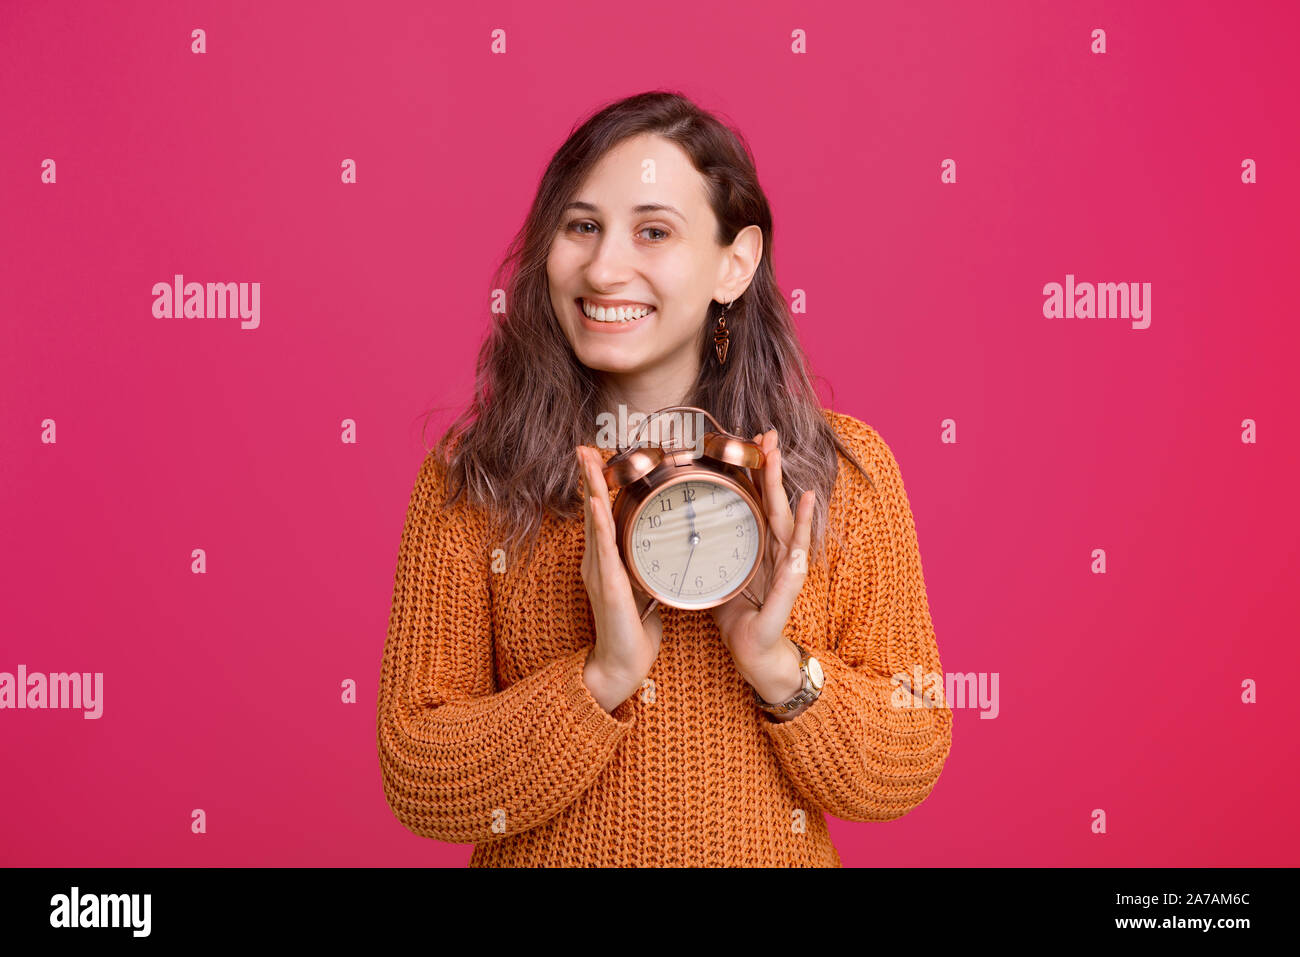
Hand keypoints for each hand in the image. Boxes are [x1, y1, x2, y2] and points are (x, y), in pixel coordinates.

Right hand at [577, 446, 663, 711]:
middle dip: (588, 478)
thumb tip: (661, 543)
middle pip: (591, 510)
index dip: (597, 485)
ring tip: (588, 462)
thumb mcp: (642, 585)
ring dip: (590, 490)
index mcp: (605, 559)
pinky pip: (603, 549)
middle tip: (582, 448)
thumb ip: (644, 563)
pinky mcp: (608, 586)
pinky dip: (598, 524)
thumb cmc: (633, 627)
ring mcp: (599, 572)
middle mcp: (596, 561)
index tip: (597, 457)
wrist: (622, 663)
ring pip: (594, 522)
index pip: (601, 514)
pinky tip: (596, 504)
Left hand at [709, 429, 814, 702]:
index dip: (756, 472)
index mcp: (759, 546)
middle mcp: (777, 552)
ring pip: (789, 524)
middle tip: (769, 437)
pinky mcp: (787, 592)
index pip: (758, 502)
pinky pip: (794, 560)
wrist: (755, 653)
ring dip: (788, 492)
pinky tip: (802, 508)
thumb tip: (684, 529)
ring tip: (784, 464)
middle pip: (775, 503)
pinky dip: (800, 533)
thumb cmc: (740, 615)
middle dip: (773, 469)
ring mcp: (786, 570)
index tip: (752, 441)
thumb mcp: (718, 575)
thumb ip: (709, 552)